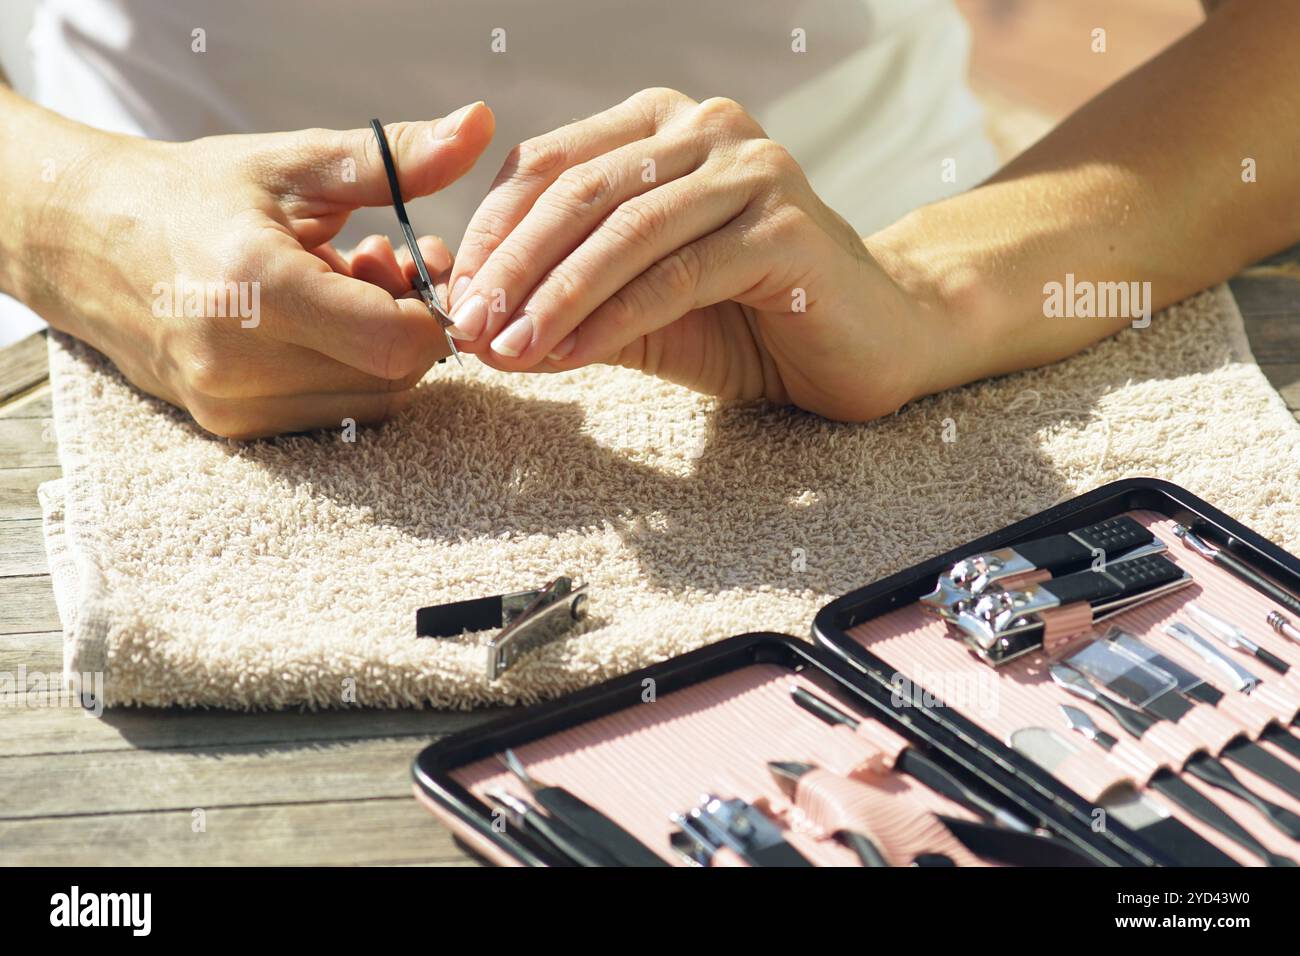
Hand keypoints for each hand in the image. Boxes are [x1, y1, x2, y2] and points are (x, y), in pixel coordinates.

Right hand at [22, 101, 493, 437]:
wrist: (85, 241)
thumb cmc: (193, 194)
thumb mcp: (293, 163)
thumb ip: (393, 160)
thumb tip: (479, 127)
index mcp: (254, 286)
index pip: (396, 341)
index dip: (433, 309)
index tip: (422, 264)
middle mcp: (238, 361)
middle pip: (391, 376)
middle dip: (410, 322)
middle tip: (383, 261)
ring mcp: (230, 403)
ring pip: (368, 402)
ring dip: (380, 349)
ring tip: (343, 284)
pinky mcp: (229, 426)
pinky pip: (331, 412)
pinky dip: (344, 370)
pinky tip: (317, 321)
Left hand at [443, 88, 943, 421]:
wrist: (864, 346)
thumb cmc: (746, 322)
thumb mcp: (638, 310)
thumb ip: (568, 307)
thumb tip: (478, 331)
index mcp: (660, 127)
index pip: (550, 164)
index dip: (492, 230)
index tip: (453, 296)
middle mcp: (708, 129)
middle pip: (580, 191)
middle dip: (513, 266)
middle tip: (469, 328)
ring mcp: (753, 170)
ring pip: (627, 229)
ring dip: (556, 295)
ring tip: (508, 349)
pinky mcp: (787, 227)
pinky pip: (679, 273)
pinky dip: (616, 316)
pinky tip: (572, 354)